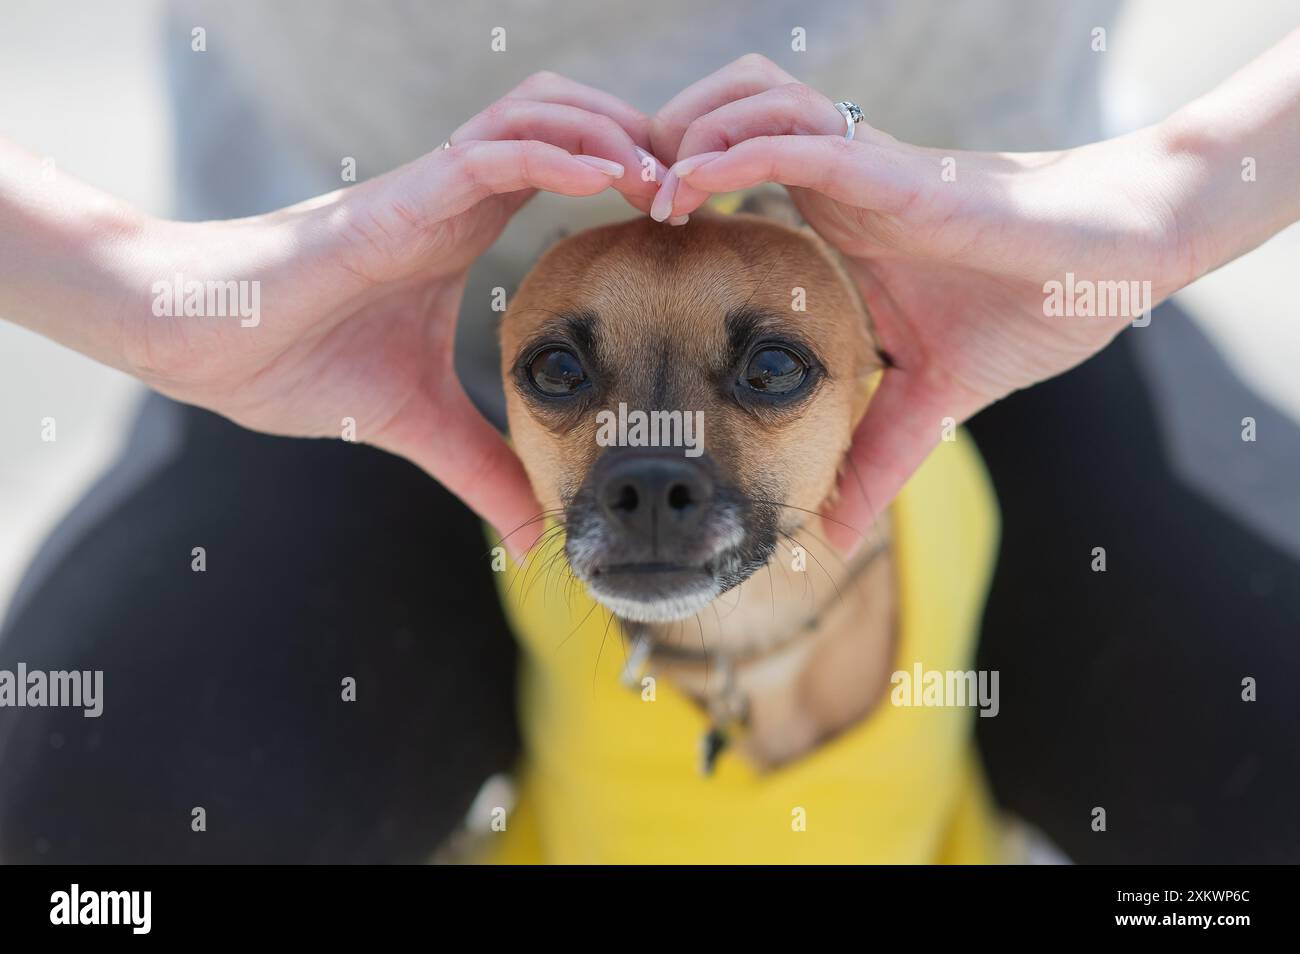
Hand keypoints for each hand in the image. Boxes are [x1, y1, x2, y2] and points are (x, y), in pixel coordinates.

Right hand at [113, 73, 663, 552]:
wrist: (206, 340)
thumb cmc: (295, 363)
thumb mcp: (417, 425)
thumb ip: (482, 468)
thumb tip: (531, 536)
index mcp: (466, 226)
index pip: (566, 167)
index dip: (629, 176)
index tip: (684, 221)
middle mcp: (459, 194)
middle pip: (571, 120)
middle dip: (641, 138)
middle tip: (699, 188)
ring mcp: (434, 188)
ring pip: (542, 113)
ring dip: (615, 135)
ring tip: (670, 183)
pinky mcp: (406, 197)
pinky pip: (497, 150)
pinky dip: (562, 153)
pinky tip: (615, 176)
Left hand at [648, 55, 1191, 551]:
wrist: (1114, 263)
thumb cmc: (1032, 310)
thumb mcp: (931, 400)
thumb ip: (878, 454)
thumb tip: (836, 534)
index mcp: (839, 217)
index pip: (737, 170)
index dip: (674, 184)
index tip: (622, 239)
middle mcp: (839, 180)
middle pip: (722, 114)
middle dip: (657, 139)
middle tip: (607, 193)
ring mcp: (861, 170)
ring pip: (749, 105)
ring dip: (684, 137)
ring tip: (636, 191)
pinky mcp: (891, 176)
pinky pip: (796, 143)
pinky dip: (733, 155)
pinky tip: (683, 189)